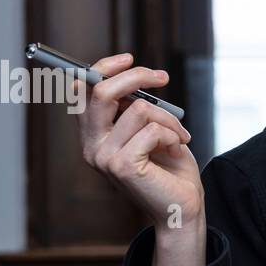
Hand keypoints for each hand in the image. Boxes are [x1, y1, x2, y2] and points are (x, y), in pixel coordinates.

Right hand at [75, 53, 205, 265]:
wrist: (183, 206)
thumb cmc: (169, 168)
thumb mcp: (148, 130)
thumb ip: (132, 108)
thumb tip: (133, 77)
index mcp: (93, 136)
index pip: (82, 92)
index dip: (102, 69)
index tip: (130, 59)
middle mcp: (91, 147)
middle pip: (102, 91)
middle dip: (136, 77)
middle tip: (163, 77)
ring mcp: (104, 157)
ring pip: (138, 109)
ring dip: (168, 118)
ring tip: (178, 136)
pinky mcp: (122, 166)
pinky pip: (152, 129)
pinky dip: (173, 135)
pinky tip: (176, 150)